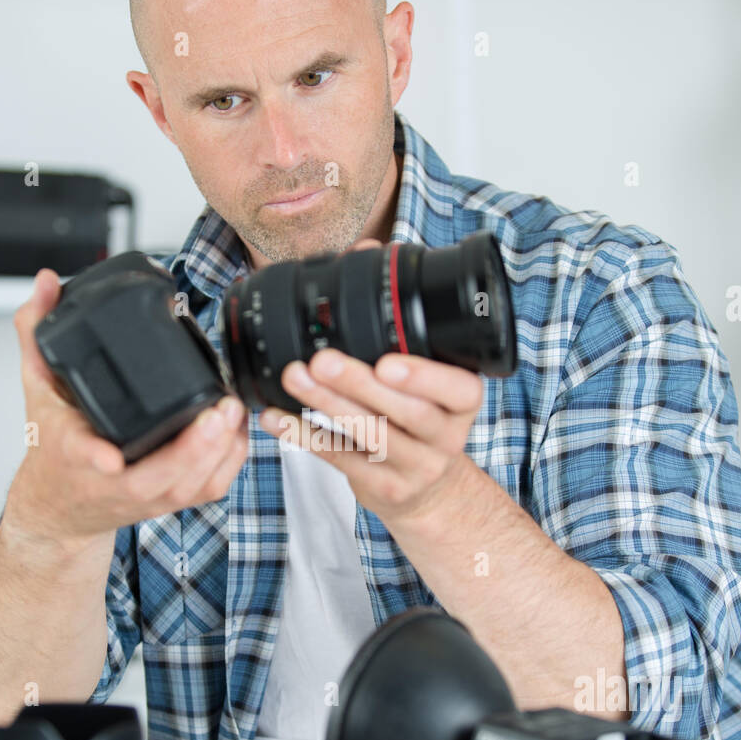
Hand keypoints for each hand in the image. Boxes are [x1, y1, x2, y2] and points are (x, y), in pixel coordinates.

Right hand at [6, 268, 248, 543]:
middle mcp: (112, 480)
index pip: (82, 454)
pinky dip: (228, 461)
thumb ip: (37, 331)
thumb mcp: (36, 385)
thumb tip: (49, 282)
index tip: (109, 458)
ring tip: (234, 412)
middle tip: (219, 410)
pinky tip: (238, 430)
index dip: (96, 456)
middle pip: (155, 478)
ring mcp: (145, 494)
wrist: (59, 504)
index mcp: (72, 451)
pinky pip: (207, 488)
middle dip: (191, 449)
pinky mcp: (170, 500)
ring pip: (187, 488)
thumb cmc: (51, 446)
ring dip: (218, 453)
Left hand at [256, 237, 483, 527]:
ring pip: (370, 436)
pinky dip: (305, 436)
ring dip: (327, 406)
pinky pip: (340, 460)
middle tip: (321, 361)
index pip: (456, 389)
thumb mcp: (430, 370)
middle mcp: (445, 436)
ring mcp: (415, 466)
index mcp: (463, 400)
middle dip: (359, 386)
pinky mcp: (382, 489)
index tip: (388, 362)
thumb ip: (400, 316)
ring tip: (295, 377)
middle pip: (405, 412)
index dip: (424, 377)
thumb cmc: (423, 413)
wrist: (430, 489)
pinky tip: (278, 416)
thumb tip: (369, 250)